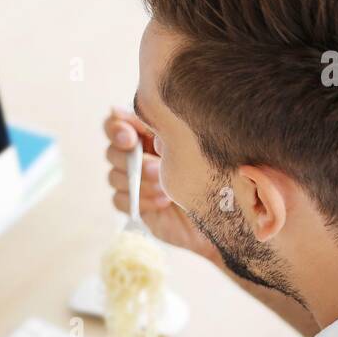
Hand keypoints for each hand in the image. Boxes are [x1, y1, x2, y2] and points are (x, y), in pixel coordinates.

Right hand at [103, 108, 219, 265]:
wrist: (226, 214)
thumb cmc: (218, 175)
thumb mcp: (198, 151)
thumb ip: (172, 139)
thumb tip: (155, 137)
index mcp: (150, 132)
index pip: (117, 121)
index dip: (116, 129)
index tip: (130, 139)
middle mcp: (139, 154)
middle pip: (111, 151)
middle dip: (130, 161)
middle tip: (158, 170)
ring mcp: (135, 180)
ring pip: (114, 176)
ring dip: (140, 182)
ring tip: (167, 189)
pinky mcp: (136, 204)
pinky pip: (119, 200)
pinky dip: (140, 201)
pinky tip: (163, 202)